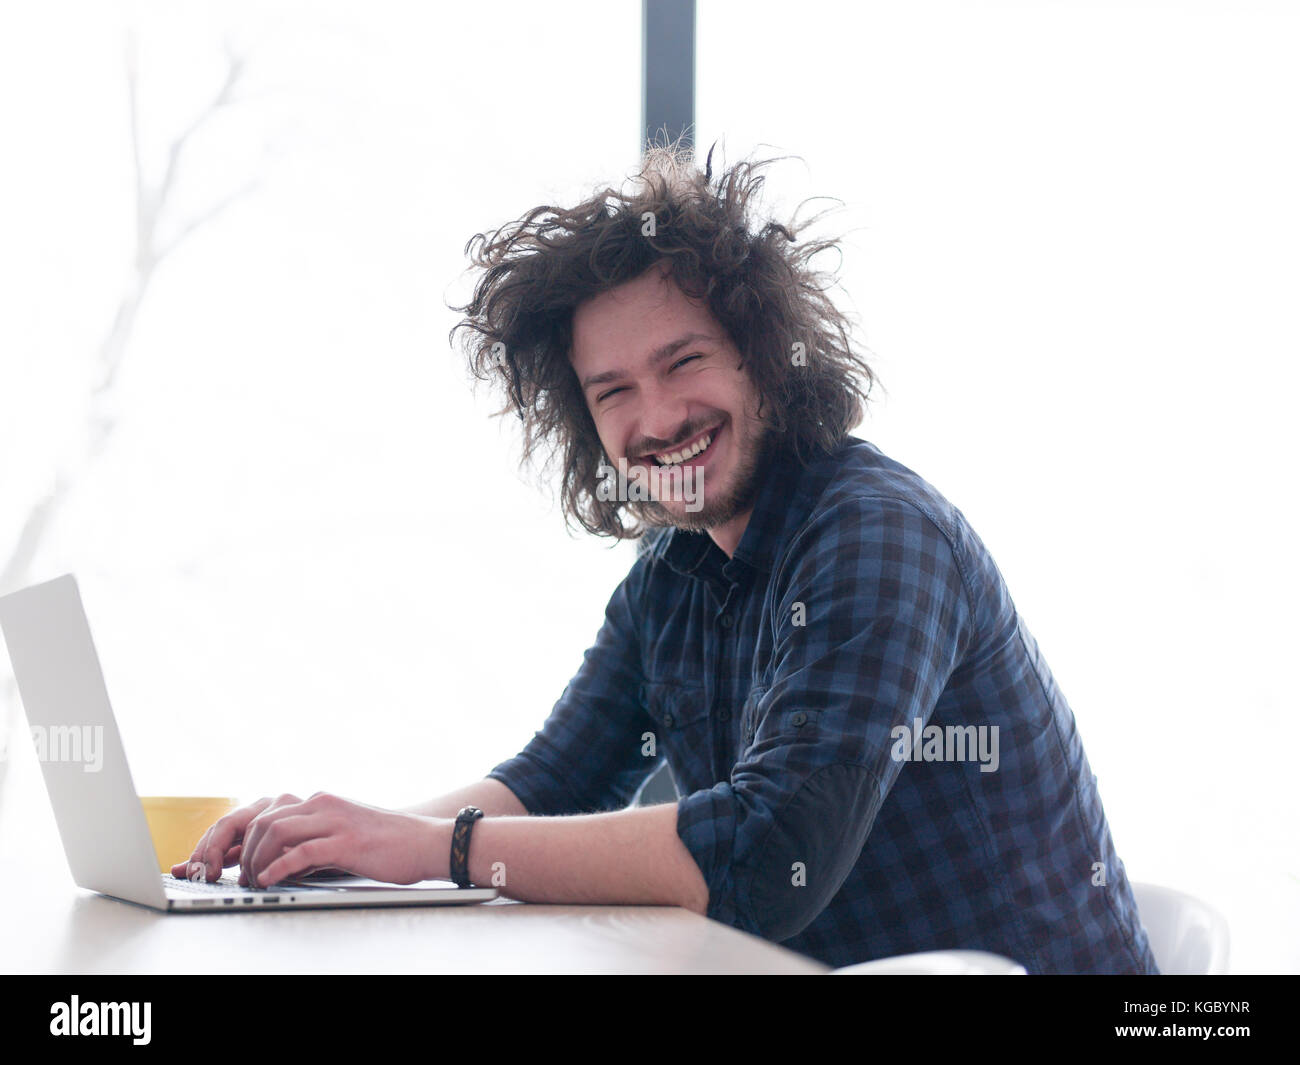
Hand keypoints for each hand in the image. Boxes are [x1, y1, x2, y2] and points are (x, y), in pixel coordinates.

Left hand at [171, 791, 441, 886]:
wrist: (426, 841)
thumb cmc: (386, 845)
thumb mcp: (339, 838)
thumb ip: (308, 844)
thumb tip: (272, 865)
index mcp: (318, 802)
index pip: (263, 814)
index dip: (235, 839)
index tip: (219, 862)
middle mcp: (321, 804)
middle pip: (261, 820)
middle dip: (238, 851)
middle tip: (233, 878)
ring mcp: (333, 820)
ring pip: (274, 831)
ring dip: (254, 860)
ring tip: (252, 882)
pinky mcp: (345, 841)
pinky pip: (300, 852)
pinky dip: (278, 868)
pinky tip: (269, 881)